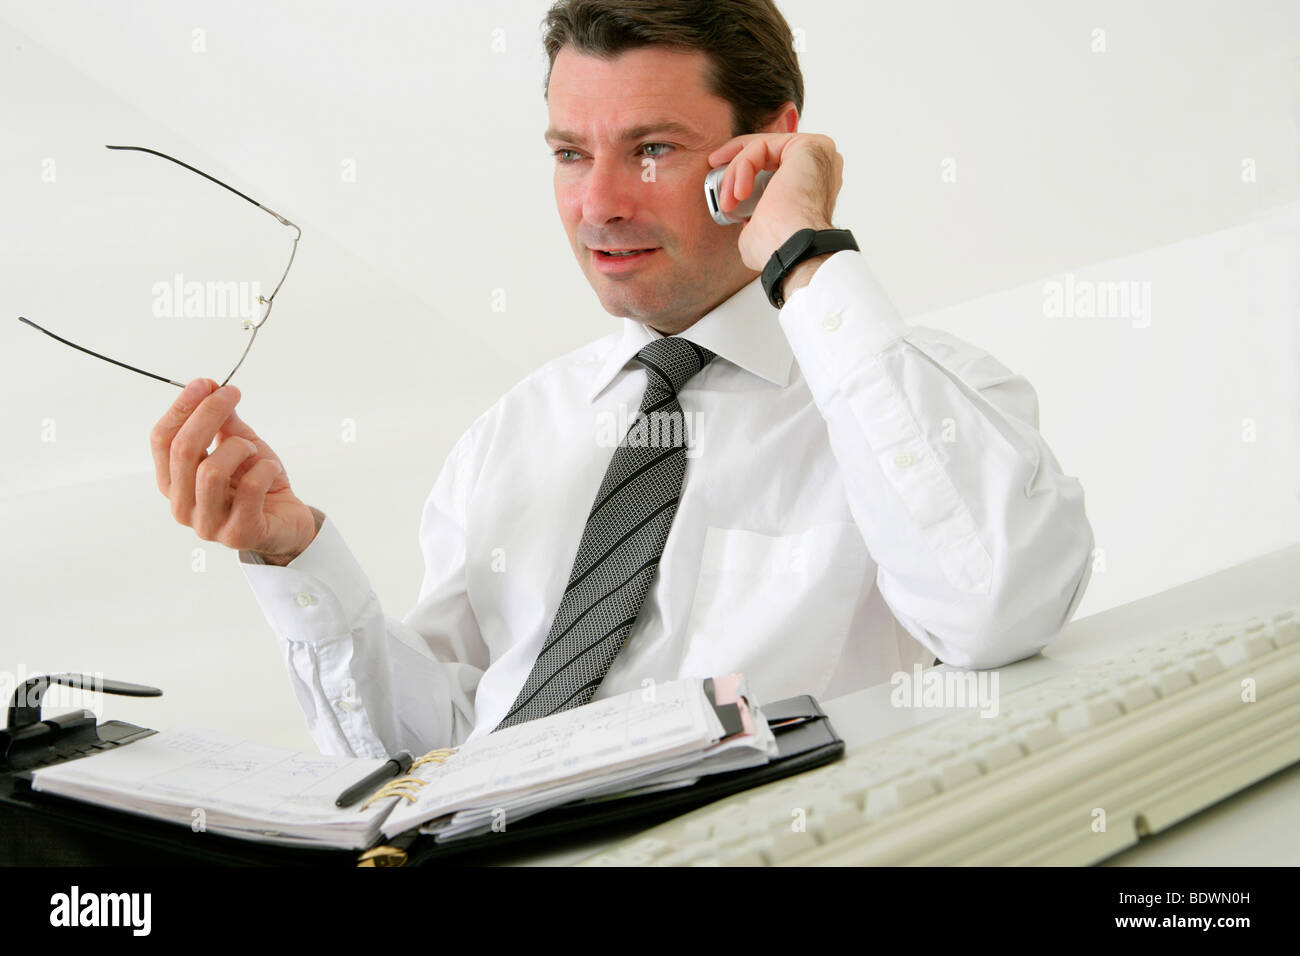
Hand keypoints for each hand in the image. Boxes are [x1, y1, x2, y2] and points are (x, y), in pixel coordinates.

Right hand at [150, 378, 316, 564]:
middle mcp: (182, 506)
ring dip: (240, 448)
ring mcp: (208, 525)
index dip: (181, 408)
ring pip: (211, 471)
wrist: (287, 523)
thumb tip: (209, 387)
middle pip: (183, 451)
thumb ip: (222, 422)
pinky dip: (265, 469)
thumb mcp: (239, 446)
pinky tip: (271, 470)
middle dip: (208, 414)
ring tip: (255, 451)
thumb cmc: (258, 484)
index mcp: (174, 483)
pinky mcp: (238, 534)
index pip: (162, 440)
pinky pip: (250, 489)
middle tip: (232, 393)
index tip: (205, 383)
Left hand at [707, 132, 843, 271]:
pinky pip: (762, 146)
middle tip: (716, 184)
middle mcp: (818, 166)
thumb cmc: (778, 247)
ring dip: (735, 172)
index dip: (742, 168)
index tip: (720, 180)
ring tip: (729, 201)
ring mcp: (816, 154)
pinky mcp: (806, 146)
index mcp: (811, 185)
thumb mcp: (758, 227)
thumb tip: (742, 212)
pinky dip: (742, 166)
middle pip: (766, 151)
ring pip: (761, 148)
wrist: (791, 251)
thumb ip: (753, 213)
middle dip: (734, 166)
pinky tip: (740, 193)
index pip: (773, 164)